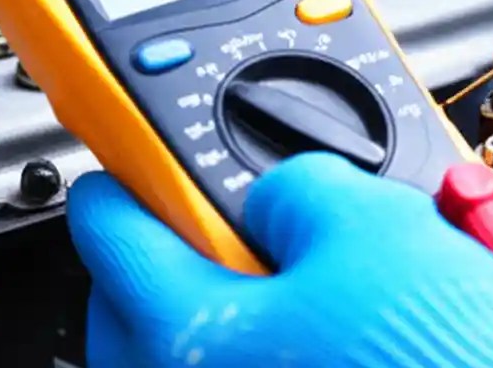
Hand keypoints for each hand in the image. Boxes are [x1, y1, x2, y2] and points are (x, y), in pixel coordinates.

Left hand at [67, 153, 492, 366]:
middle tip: (238, 209)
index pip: (113, 225)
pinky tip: (343, 321)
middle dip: (183, 241)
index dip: (129, 165)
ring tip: (323, 266)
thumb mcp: (380, 225)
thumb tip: (292, 185)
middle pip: (141, 295)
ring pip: (205, 342)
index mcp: (186, 330)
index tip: (132, 150)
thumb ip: (307, 182)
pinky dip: (282, 340)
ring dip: (243, 293)